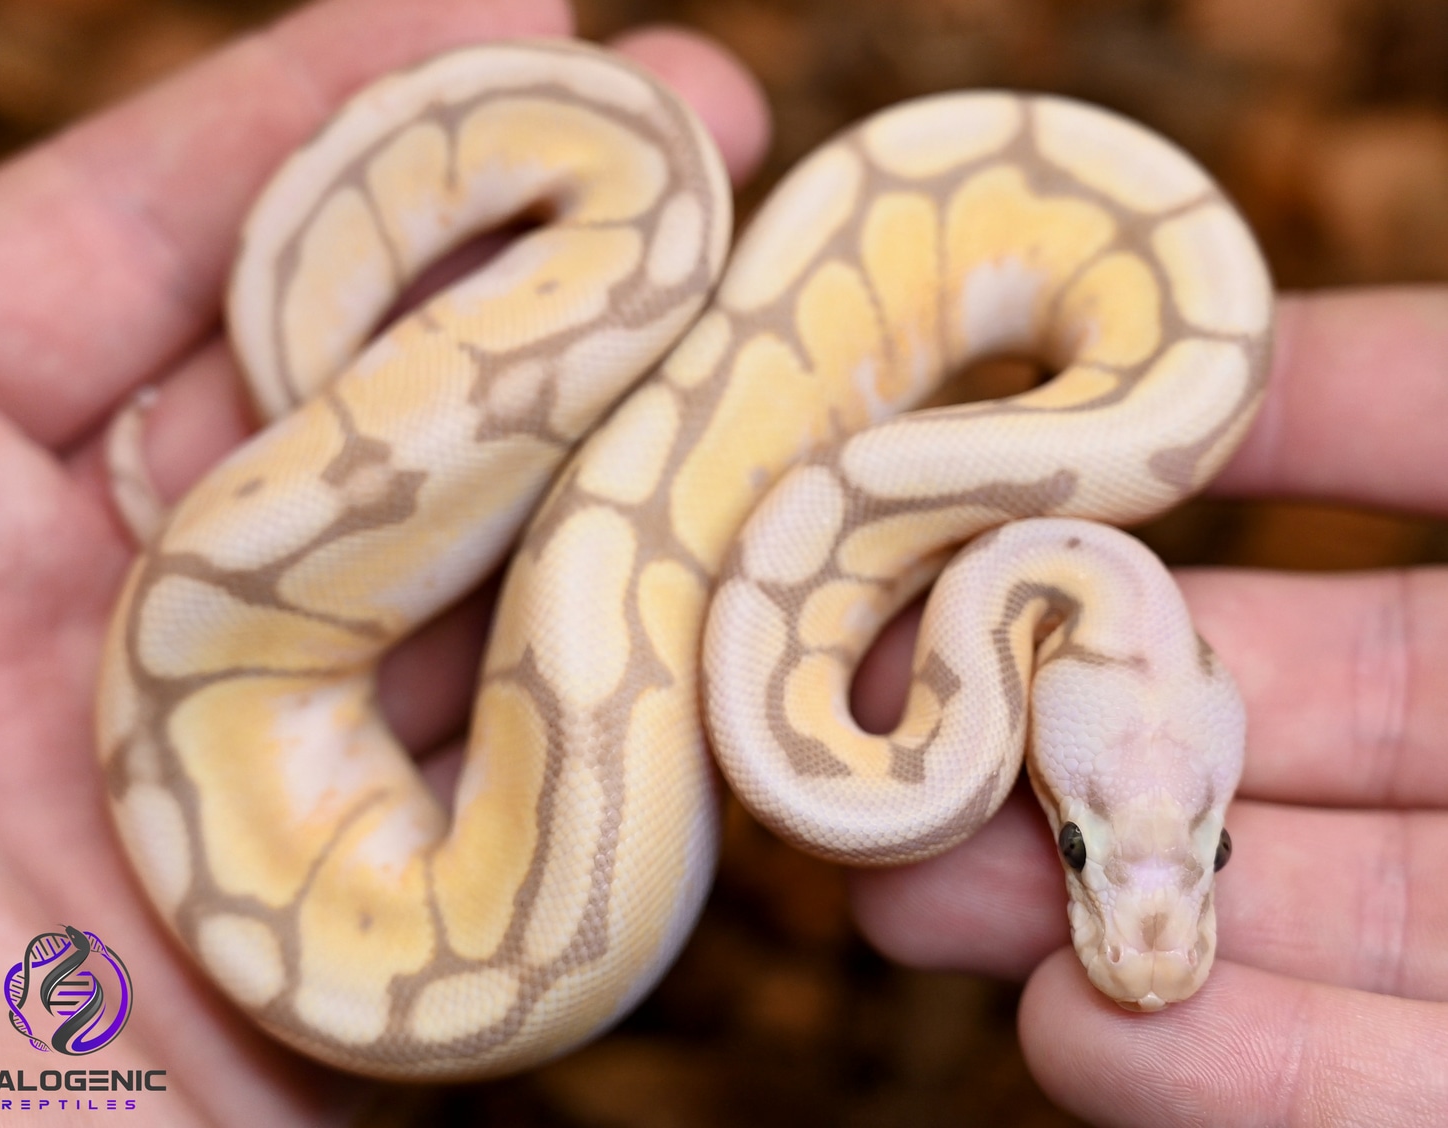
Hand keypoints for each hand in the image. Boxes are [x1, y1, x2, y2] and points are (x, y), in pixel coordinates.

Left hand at [0, 0, 766, 1118]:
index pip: (137, 252)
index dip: (317, 118)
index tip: (506, 21)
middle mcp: (140, 607)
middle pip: (357, 369)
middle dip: (525, 228)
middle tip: (706, 120)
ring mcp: (299, 736)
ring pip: (489, 529)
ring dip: (623, 407)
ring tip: (773, 291)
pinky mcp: (423, 871)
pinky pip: (550, 717)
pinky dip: (647, 618)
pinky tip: (744, 518)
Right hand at [850, 289, 1447, 1125]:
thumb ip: (1412, 403)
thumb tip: (1223, 365)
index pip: (1371, 491)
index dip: (1181, 481)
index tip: (990, 490)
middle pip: (1278, 727)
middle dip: (1062, 730)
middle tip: (884, 739)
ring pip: (1296, 923)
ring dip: (1094, 909)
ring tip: (907, 900)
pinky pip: (1406, 1104)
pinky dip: (1243, 1079)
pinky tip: (1076, 1042)